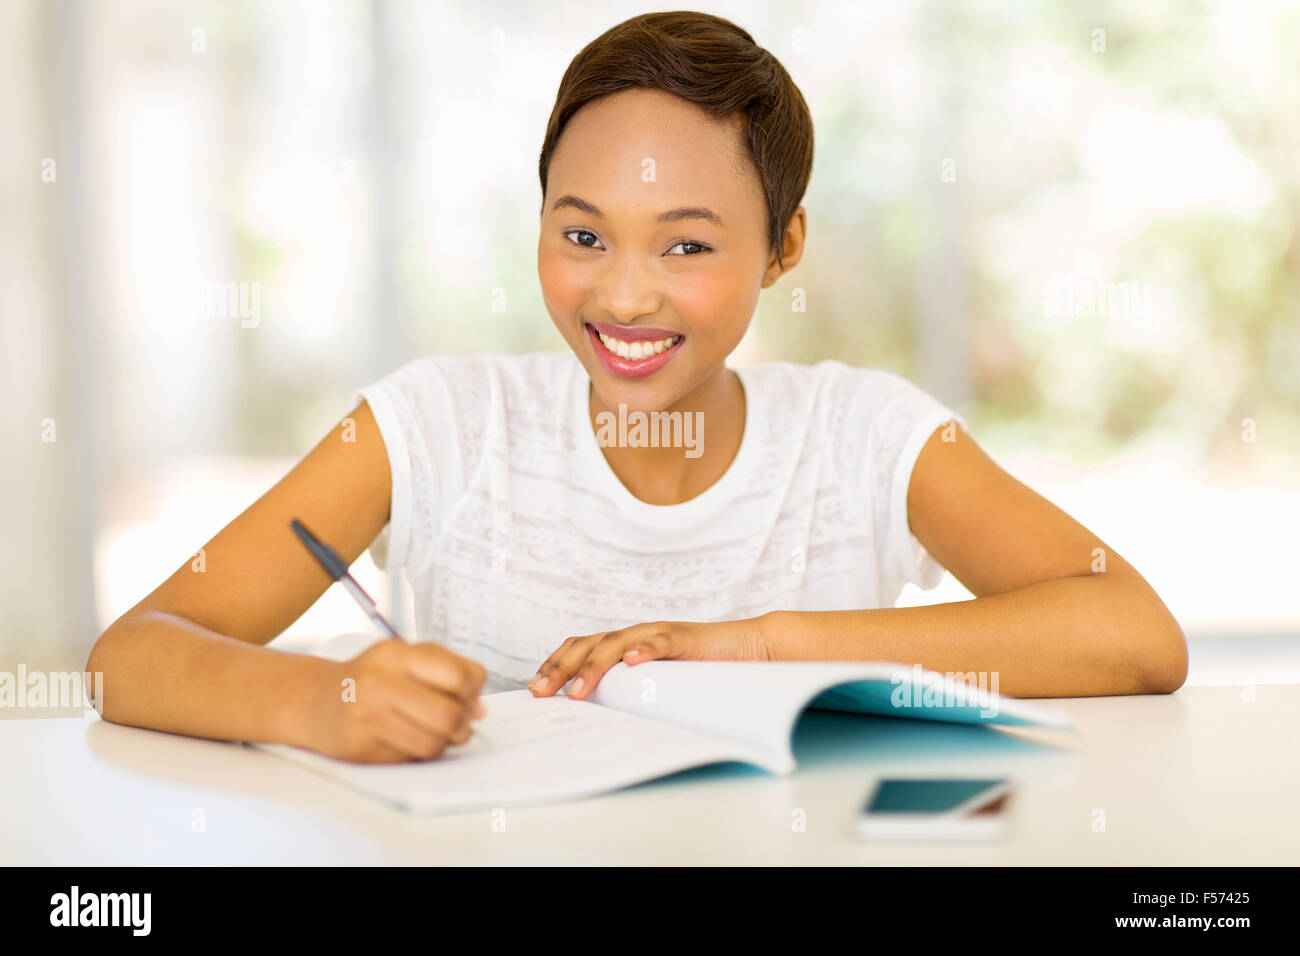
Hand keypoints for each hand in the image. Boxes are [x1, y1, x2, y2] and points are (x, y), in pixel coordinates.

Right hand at [306, 638, 487, 762]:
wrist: (315, 701)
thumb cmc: (370, 678)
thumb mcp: (404, 658)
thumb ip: (447, 671)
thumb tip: (480, 709)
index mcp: (396, 654)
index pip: (458, 675)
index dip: (473, 691)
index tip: (469, 696)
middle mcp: (379, 683)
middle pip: (449, 715)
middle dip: (462, 724)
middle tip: (459, 723)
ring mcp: (368, 718)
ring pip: (434, 744)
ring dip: (444, 743)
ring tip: (436, 733)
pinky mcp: (362, 749)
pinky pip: (412, 759)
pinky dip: (421, 754)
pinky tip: (411, 740)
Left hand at [528, 616, 773, 700]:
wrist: (747, 649)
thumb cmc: (700, 668)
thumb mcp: (657, 682)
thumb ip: (630, 690)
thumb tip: (596, 716)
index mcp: (626, 644)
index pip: (581, 647)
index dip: (555, 665)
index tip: (535, 689)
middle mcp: (637, 634)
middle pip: (589, 644)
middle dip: (561, 668)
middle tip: (541, 693)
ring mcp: (659, 634)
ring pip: (617, 643)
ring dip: (594, 666)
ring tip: (578, 689)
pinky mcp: (686, 639)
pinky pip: (662, 641)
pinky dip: (645, 649)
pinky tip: (631, 661)